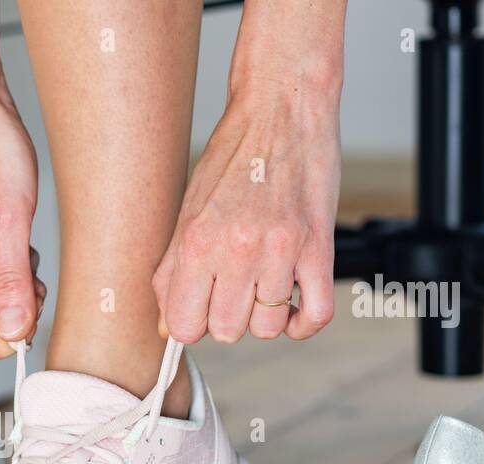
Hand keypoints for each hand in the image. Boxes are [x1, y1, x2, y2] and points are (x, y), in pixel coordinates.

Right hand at [0, 91, 44, 360]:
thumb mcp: (12, 221)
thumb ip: (12, 282)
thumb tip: (15, 331)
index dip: (8, 340)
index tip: (34, 310)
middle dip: (16, 310)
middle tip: (35, 273)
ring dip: (17, 287)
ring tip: (25, 247)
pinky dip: (12, 268)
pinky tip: (16, 237)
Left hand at [153, 82, 340, 344]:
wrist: (282, 111)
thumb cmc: (234, 159)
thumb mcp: (188, 214)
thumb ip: (171, 274)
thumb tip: (164, 327)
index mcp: (196, 242)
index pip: (184, 325)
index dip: (191, 323)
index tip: (200, 309)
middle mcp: (236, 249)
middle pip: (227, 331)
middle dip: (228, 319)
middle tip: (233, 292)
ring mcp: (281, 250)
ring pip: (268, 328)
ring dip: (266, 316)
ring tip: (263, 286)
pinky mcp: (319, 247)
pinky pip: (316, 315)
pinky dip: (303, 322)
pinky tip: (292, 304)